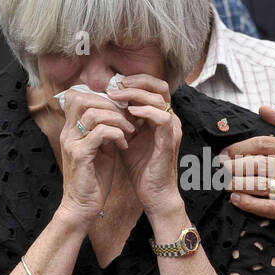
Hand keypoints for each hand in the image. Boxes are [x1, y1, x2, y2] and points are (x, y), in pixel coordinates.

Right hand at [56, 87, 135, 226]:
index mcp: (72, 130)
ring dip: (117, 119)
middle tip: (127, 117)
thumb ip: (106, 132)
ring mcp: (72, 143)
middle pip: (83, 98)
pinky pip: (100, 133)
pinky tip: (125, 145)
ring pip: (93, 113)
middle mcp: (68, 133)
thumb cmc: (93, 180)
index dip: (101, 97)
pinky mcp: (80, 155)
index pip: (79, 96)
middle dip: (111, 104)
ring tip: (129, 131)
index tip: (120, 110)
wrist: (82, 207)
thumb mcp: (101, 150)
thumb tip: (120, 117)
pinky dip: (117, 135)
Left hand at [108, 75, 181, 215]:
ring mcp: (171, 129)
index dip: (135, 81)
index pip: (153, 87)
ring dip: (136, 94)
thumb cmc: (140, 167)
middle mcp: (169, 119)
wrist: (152, 192)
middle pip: (160, 86)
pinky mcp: (169, 140)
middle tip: (116, 85)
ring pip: (160, 98)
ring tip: (117, 97)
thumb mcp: (127, 137)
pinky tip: (129, 113)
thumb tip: (103, 104)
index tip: (114, 85)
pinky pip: (162, 118)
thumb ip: (121, 120)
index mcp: (160, 117)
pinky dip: (145, 112)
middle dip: (137, 81)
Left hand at [220, 106, 274, 246]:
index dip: (240, 147)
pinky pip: (267, 206)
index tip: (224, 153)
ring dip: (238, 184)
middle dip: (235, 166)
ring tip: (225, 183)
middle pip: (259, 164)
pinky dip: (248, 203)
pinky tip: (235, 199)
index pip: (264, 143)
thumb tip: (262, 108)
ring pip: (261, 185)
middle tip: (220, 169)